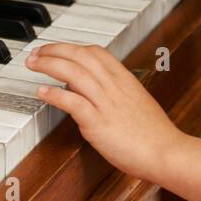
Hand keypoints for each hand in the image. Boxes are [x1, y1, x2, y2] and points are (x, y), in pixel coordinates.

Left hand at [26, 43, 180, 181]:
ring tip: (33, 64)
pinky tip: (41, 91)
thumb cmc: (155, 135)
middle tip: (37, 53)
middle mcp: (114, 86)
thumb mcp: (139, 104)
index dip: (73, 47)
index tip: (57, 50)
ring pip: (73, 72)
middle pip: (80, 55)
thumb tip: (99, 94)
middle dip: (54, 50)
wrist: (167, 152)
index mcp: (125, 80)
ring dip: (48, 64)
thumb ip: (119, 95)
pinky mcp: (98, 122)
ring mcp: (106, 103)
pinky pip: (72, 101)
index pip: (96, 51)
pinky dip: (54, 93)